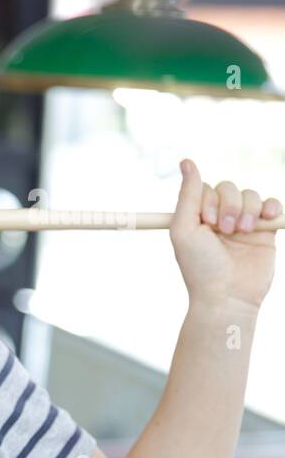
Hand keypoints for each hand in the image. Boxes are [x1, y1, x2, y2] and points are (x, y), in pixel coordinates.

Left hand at [171, 159, 280, 312]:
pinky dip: (271, 207)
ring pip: (251, 195)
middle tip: (227, 229)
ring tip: (243, 232)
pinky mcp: (265, 231)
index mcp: (197, 216)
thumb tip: (186, 161)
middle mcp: (219, 217)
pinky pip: (272, 205)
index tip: (208, 223)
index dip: (209, 201)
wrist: (228, 296)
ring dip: (248, 209)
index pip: (206, 188)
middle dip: (230, 205)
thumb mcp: (184, 229)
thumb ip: (188, 195)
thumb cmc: (200, 266)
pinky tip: (266, 219)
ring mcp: (243, 223)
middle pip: (229, 188)